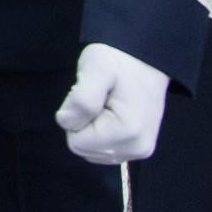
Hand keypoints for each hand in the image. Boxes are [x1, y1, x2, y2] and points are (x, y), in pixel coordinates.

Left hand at [55, 41, 169, 165]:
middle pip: (84, 149)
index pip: (76, 142)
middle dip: (84, 123)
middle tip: (100, 98)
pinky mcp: (139, 149)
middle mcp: (137, 148)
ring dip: (92, 128)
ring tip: (107, 104)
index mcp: (127, 133)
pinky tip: (113, 114)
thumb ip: (81, 99)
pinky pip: (104, 151)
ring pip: (92, 151)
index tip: (93, 95)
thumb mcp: (96, 68)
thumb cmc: (120, 60)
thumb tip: (66, 122)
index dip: (77, 116)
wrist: (146, 59)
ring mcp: (140, 151)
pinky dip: (102, 134)